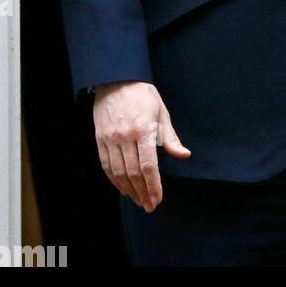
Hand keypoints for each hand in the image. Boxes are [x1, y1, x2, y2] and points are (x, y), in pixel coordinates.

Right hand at [92, 81, 190, 211]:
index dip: (154, 186)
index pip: (149, 166)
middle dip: (143, 192)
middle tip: (150, 205)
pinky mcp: (100, 140)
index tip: (157, 199)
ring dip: (129, 190)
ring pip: (119, 173)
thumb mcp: (161, 112)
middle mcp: (125, 136)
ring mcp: (111, 139)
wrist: (116, 80)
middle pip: (134, 173)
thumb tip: (184, 155)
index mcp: (144, 130)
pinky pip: (106, 165)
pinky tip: (123, 188)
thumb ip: (170, 137)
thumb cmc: (143, 95)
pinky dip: (114, 180)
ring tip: (138, 200)